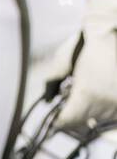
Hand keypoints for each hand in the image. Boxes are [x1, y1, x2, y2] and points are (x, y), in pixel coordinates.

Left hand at [49, 0, 116, 130]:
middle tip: (63, 112)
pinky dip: (100, 111)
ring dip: (87, 115)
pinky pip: (110, 115)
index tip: (53, 122)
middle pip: (82, 122)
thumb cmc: (82, 47)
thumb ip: (52, 83)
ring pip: (97, 120)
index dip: (59, 122)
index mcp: (86, 93)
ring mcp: (116, 102)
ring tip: (80, 100)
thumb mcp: (60, 63)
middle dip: (71, 118)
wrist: (107, 36)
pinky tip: (94, 100)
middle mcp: (104, 101)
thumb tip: (48, 100)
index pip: (69, 119)